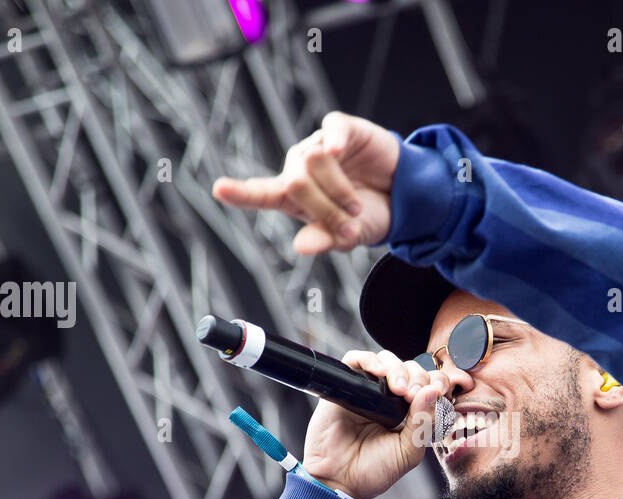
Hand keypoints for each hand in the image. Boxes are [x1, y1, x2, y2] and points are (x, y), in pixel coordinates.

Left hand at [211, 111, 399, 255]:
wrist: (403, 196)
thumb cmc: (368, 216)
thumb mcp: (349, 237)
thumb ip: (326, 240)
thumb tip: (301, 247)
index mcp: (293, 198)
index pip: (261, 194)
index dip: (240, 192)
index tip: (219, 189)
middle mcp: (300, 168)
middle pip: (296, 183)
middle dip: (326, 208)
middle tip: (350, 224)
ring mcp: (319, 146)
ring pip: (315, 160)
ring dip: (341, 190)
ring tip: (358, 205)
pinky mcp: (341, 128)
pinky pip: (331, 130)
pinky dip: (335, 142)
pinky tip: (340, 150)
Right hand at [301, 350, 453, 498]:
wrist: (339, 481)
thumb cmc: (373, 471)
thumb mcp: (408, 451)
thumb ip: (423, 422)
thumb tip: (434, 390)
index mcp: (410, 413)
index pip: (430, 385)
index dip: (437, 382)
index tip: (438, 390)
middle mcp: (390, 399)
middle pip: (411, 369)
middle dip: (418, 377)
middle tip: (412, 394)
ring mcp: (368, 391)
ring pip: (387, 361)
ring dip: (398, 368)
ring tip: (398, 388)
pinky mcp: (346, 387)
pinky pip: (356, 360)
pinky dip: (370, 360)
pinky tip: (379, 372)